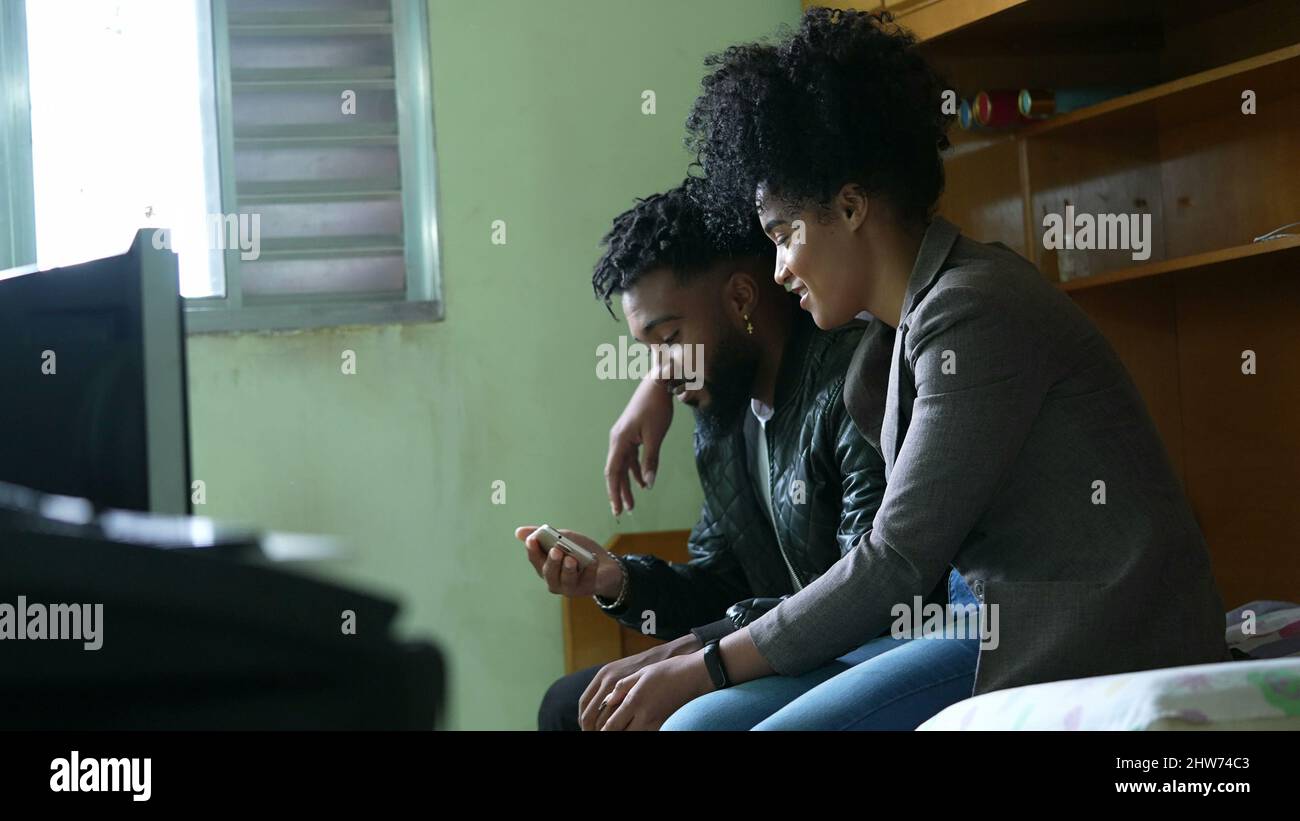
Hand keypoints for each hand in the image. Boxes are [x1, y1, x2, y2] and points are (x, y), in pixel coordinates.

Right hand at [515, 526, 623, 598]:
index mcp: (546, 567)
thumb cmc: (579, 551)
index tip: (532, 540)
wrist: (605, 565)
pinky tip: (593, 560)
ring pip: (566, 581)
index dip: (533, 550)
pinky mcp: (588, 588)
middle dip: (551, 562)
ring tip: (571, 559)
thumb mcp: (563, 539)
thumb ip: (545, 535)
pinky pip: (588, 580)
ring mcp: (571, 587)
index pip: (535, 560)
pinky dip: (590, 570)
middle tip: (555, 550)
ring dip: (568, 570)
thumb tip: (519, 532)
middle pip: (549, 573)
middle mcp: (555, 580)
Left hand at [578, 633, 701, 729]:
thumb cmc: (668, 670)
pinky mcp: (664, 723)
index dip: (602, 731)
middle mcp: (643, 714)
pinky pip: (647, 733)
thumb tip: (607, 701)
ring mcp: (655, 721)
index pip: (611, 725)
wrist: (695, 675)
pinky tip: (634, 726)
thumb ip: (622, 688)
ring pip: (633, 735)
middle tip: (604, 730)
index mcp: (634, 700)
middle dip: (611, 733)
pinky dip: (638, 731)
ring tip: (620, 727)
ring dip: (625, 732)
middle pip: (621, 734)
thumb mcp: (641, 674)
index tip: (596, 730)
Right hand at [605, 375, 673, 515]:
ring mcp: (624, 438)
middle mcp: (618, 440)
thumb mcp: (655, 437)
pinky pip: (630, 458)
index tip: (616, 508)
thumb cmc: (656, 408)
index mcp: (619, 441)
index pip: (613, 472)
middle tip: (622, 511)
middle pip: (615, 472)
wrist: (657, 385)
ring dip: (628, 483)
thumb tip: (649, 484)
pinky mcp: (632, 435)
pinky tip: (643, 482)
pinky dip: (635, 471)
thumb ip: (651, 461)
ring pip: (623, 466)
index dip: (614, 492)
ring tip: (632, 502)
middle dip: (619, 492)